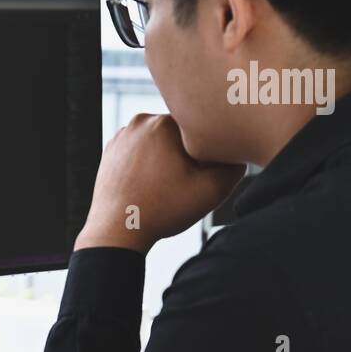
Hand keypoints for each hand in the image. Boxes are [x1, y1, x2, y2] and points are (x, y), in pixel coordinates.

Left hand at [75, 114, 243, 253]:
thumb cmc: (163, 210)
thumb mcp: (212, 190)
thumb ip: (235, 165)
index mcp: (165, 122)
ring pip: (160, 142)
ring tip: (164, 185)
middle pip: (179, 134)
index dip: (207, 152)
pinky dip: (148, 165)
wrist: (117, 230)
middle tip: (182, 183)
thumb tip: (238, 152)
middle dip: (186, 155)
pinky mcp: (112, 150)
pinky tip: (149, 185)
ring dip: (167, 159)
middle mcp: (141, 121)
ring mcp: (123, 135)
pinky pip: (141, 151)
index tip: (200, 174)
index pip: (201, 128)